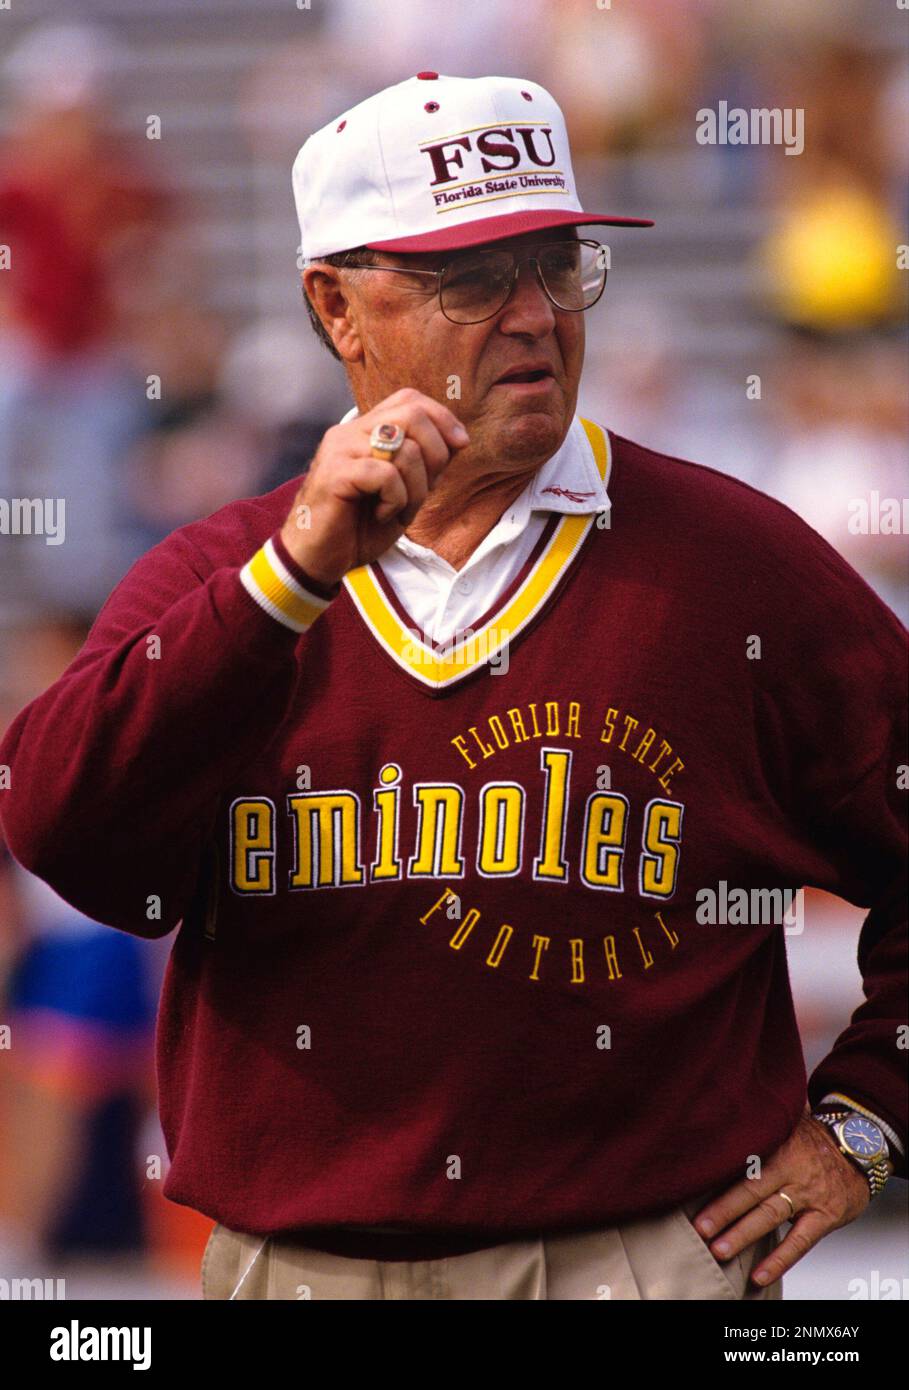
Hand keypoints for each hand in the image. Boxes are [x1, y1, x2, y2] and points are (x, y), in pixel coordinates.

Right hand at [280, 387, 468, 586]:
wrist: (318, 559)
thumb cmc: (357, 528)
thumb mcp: (403, 492)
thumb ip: (424, 464)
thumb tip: (457, 440)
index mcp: (364, 431)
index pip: (410, 399)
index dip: (442, 417)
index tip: (460, 445)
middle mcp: (349, 432)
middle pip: (411, 413)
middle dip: (436, 452)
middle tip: (427, 488)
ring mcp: (340, 450)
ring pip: (404, 448)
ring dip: (415, 488)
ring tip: (398, 509)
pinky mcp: (335, 473)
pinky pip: (386, 475)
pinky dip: (396, 500)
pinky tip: (381, 514)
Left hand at [691, 1102, 870, 1290]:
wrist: (860, 1148)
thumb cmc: (812, 1139)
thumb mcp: (785, 1124)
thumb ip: (757, 1125)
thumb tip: (719, 1115)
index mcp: (777, 1144)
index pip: (742, 1160)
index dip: (717, 1175)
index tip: (691, 1187)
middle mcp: (791, 1169)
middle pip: (752, 1190)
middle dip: (724, 1210)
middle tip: (699, 1228)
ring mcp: (808, 1194)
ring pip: (771, 1216)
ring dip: (744, 1235)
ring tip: (720, 1250)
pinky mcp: (825, 1216)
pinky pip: (800, 1242)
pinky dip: (779, 1260)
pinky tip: (759, 1276)